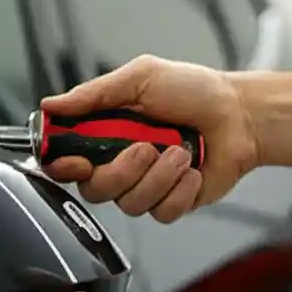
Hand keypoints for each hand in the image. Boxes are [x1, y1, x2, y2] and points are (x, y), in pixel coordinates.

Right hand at [40, 55, 261, 222]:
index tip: (77, 162)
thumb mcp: (141, 78)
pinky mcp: (170, 203)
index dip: (63, 167)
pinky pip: (161, 213)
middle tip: (146, 147)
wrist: (241, 114)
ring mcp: (144, 186)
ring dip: (158, 177)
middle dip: (121, 171)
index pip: (65, 162)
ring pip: (129, 204)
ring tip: (181, 151)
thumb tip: (50, 105)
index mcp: (104, 134)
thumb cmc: (195, 91)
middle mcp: (119, 164)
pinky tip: (192, 171)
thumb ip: (93, 94)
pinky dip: (179, 191)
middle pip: (94, 190)